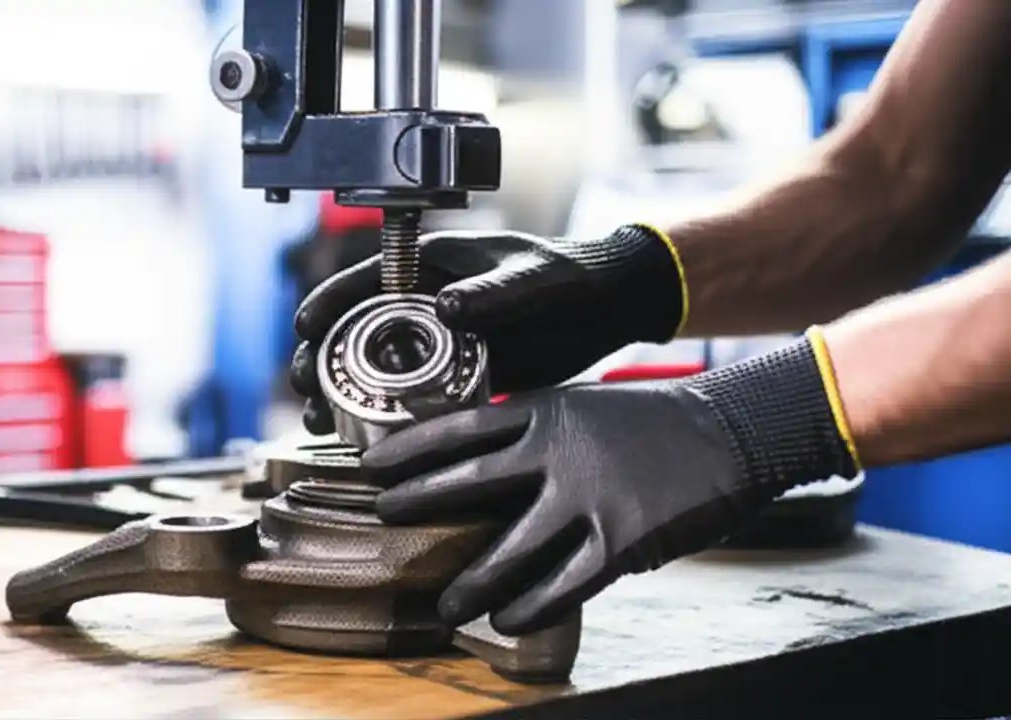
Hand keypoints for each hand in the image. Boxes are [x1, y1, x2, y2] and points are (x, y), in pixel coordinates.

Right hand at [290, 225, 686, 433]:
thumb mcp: (533, 280)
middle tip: (305, 389)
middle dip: (321, 359)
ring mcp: (436, 342)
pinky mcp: (454, 376)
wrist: (607, 308)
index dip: (327, 303)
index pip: (364, 280)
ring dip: (342, 394)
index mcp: (434, 266)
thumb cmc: (570, 277)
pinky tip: (362, 441)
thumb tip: (448, 307)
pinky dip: (383, 418)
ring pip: (372, 369)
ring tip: (320, 422)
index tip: (303, 329)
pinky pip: (409, 398)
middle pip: (353, 331)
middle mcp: (424, 303)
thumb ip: (494, 293)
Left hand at [361, 332, 858, 635]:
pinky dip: (531, 607)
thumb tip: (472, 465)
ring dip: (471, 582)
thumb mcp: (580, 406)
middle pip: (468, 482)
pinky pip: (563, 586)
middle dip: (418, 503)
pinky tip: (509, 621)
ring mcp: (589, 496)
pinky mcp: (622, 539)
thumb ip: (530, 433)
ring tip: (446, 605)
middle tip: (385, 520)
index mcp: (545, 410)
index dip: (411, 448)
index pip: (461, 427)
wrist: (728, 431)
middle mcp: (558, 451)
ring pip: (509, 550)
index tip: (372, 466)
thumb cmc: (646, 421)